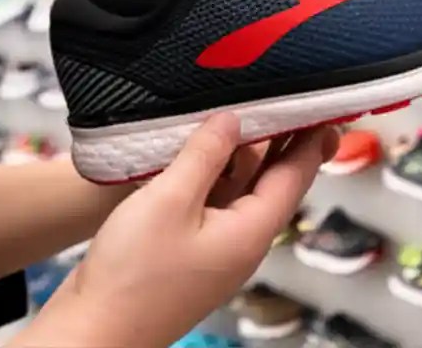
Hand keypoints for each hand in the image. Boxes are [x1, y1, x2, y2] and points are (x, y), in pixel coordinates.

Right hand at [12, 114, 337, 347]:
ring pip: (244, 190)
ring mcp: (218, 248)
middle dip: (283, 140)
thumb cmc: (132, 275)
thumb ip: (205, 155)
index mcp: (252, 230)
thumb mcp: (170, 199)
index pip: (296, 175)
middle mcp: (244, 240)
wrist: (94, 332)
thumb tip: (233, 119)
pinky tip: (205, 150)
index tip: (327, 106)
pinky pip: (218, 202)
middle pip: (274, 181)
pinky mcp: (192, 251)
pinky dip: (218, 173)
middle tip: (291, 96)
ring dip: (246, 153)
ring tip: (248, 109)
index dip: (313, 138)